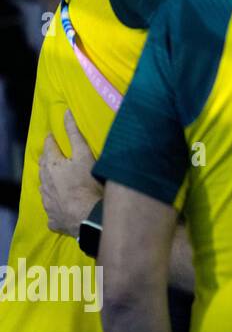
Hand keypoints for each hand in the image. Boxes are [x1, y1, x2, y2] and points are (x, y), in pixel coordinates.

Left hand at [39, 111, 101, 235]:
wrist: (88, 216)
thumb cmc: (87, 183)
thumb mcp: (84, 155)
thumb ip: (74, 134)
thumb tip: (66, 113)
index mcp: (51, 167)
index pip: (49, 148)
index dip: (51, 140)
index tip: (52, 136)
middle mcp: (45, 184)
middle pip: (44, 169)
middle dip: (47, 161)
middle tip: (53, 156)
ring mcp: (48, 203)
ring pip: (45, 189)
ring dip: (49, 183)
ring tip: (56, 180)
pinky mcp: (53, 219)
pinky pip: (52, 210)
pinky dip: (55, 205)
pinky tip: (60, 206)